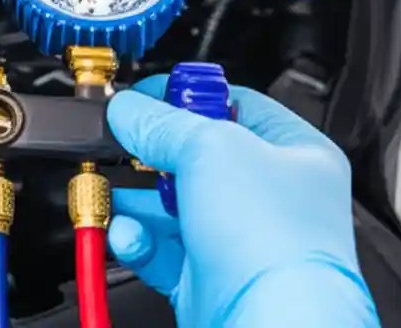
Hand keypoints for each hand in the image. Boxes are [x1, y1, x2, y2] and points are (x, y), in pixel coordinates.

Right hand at [106, 76, 379, 326]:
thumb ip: (160, 123)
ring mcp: (237, 240)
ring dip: (133, 198)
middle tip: (118, 141)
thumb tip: (127, 108)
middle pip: (195, 156)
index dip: (187, 95)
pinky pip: (160, 249)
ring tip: (106, 189)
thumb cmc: (275, 243)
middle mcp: (269, 197)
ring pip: (170, 206)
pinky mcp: (206, 279)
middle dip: (149, 151)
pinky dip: (136, 239)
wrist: (270, 326)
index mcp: (294, 153)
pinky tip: (127, 233)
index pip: (234, 104)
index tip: (145, 95)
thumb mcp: (210, 150)